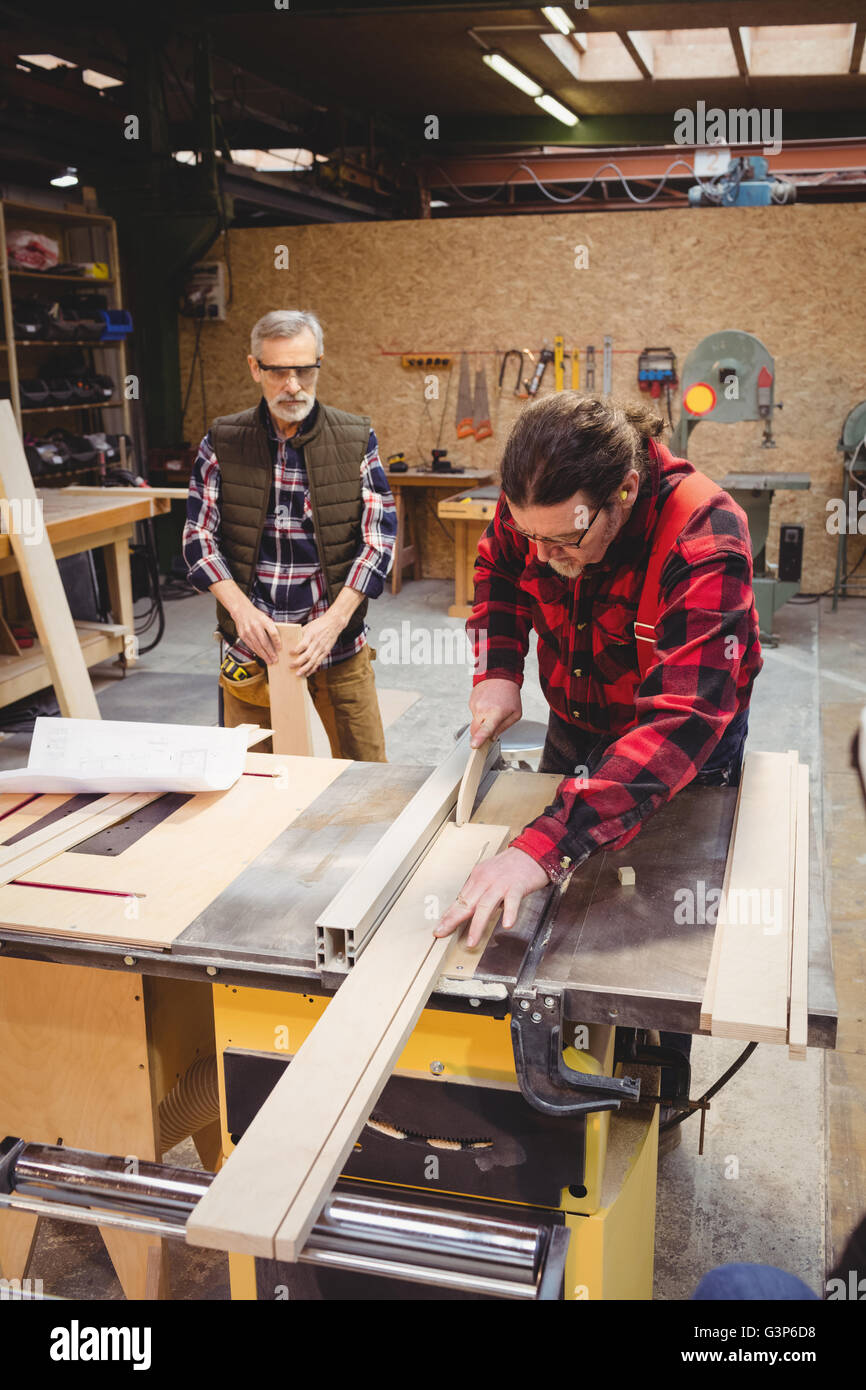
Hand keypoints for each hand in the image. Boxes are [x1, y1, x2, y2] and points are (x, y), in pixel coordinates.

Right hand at [233, 599, 280, 664]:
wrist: (241, 611)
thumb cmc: (256, 616)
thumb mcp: (266, 618)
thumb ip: (271, 628)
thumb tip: (278, 641)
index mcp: (264, 620)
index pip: (273, 632)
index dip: (277, 641)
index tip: (280, 648)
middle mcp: (256, 626)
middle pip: (265, 642)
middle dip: (270, 652)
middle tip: (275, 659)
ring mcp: (248, 631)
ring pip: (257, 646)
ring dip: (264, 655)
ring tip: (269, 661)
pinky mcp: (242, 635)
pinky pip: (251, 646)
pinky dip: (257, 652)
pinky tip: (261, 656)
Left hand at [289, 611, 343, 676]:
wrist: (334, 623)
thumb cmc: (319, 624)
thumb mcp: (308, 626)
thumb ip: (300, 634)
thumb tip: (290, 641)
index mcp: (311, 635)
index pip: (303, 644)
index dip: (296, 650)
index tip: (289, 653)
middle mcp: (317, 643)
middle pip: (307, 655)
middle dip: (298, 662)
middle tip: (290, 666)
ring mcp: (322, 649)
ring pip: (313, 661)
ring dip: (305, 669)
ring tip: (298, 674)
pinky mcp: (326, 652)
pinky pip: (318, 662)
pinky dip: (313, 669)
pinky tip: (307, 673)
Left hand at [434, 846, 549, 947]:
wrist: (533, 851)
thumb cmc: (512, 865)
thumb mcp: (490, 874)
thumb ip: (480, 890)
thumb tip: (469, 908)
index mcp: (478, 877)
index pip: (460, 899)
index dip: (449, 915)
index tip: (440, 928)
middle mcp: (486, 879)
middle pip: (467, 902)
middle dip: (453, 919)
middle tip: (443, 932)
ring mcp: (502, 883)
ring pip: (485, 905)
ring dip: (477, 925)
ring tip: (472, 941)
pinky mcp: (518, 885)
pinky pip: (512, 901)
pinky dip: (509, 913)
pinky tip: (507, 924)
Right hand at [468, 678, 521, 747]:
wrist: (499, 675)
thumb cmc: (509, 694)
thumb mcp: (515, 713)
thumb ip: (504, 727)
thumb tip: (492, 737)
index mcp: (496, 713)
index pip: (486, 729)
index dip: (479, 738)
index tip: (474, 745)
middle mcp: (482, 709)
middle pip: (475, 731)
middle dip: (480, 734)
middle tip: (491, 727)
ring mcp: (474, 705)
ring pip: (474, 722)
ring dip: (482, 721)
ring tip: (492, 709)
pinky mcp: (470, 702)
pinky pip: (474, 714)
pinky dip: (480, 713)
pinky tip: (488, 705)